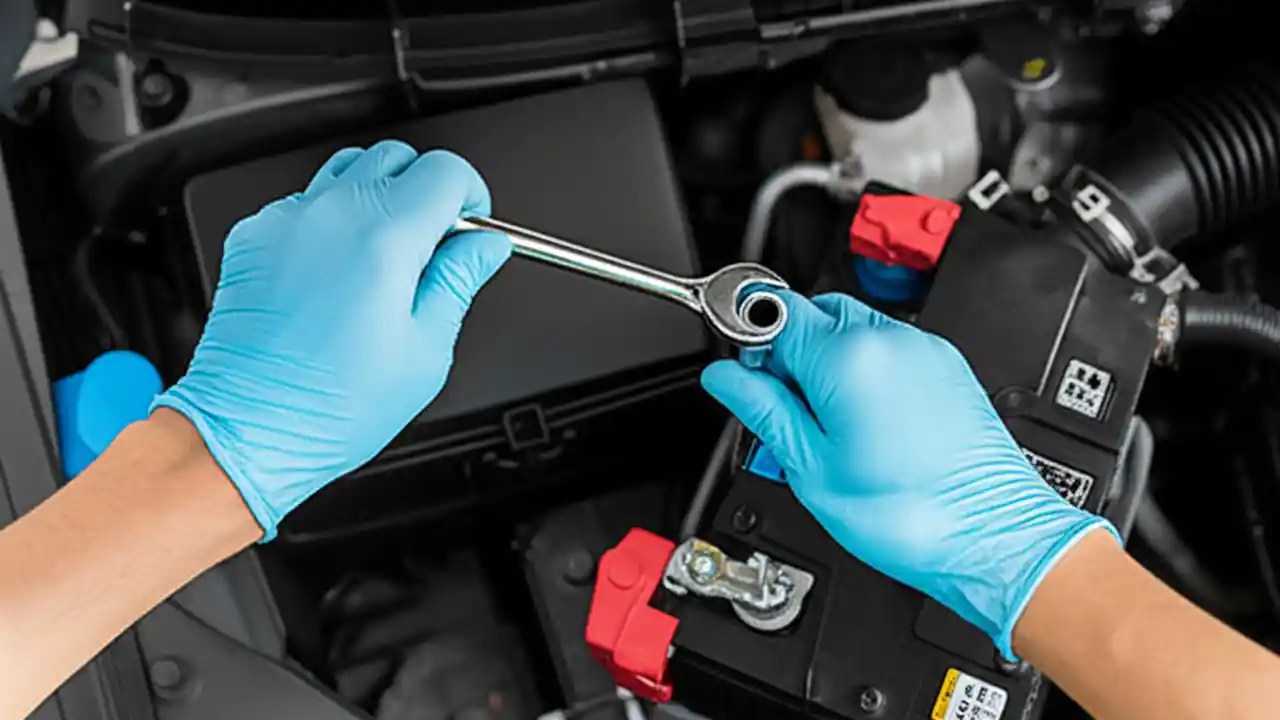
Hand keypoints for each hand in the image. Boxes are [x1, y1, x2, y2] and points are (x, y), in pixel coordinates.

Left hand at [154, 141, 510, 540]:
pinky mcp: (254, 236)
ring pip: (349, 170)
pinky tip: (337, 276)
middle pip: (399, 158)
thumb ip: (459, 281)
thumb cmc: (331, 405)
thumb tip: (486, 247)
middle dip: (428, 193)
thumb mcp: (425, 349)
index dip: (472, 195)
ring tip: (384, 261)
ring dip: (379, 199)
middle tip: (434, 250)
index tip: (472, 228)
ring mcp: (287, 219)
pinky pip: (307, 203)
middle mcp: (331, 213)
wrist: (248, 429)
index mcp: (385, 237)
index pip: (446, 170)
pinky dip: (333, 221)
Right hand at [701, 291, 1116, 657]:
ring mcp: (922, 350)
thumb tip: (726, 377)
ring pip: (851, 328)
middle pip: (814, 312)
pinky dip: (863, 370)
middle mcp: (888, 340)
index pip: (775, 311)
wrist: (991, 537)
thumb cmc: (910, 515)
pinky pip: (887, 348)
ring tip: (824, 421)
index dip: (750, 336)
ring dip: (825, 359)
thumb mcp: (809, 466)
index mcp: (845, 359)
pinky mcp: (945, 366)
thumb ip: (762, 409)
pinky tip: (861, 420)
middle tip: (780, 403)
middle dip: (788, 348)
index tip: (741, 364)